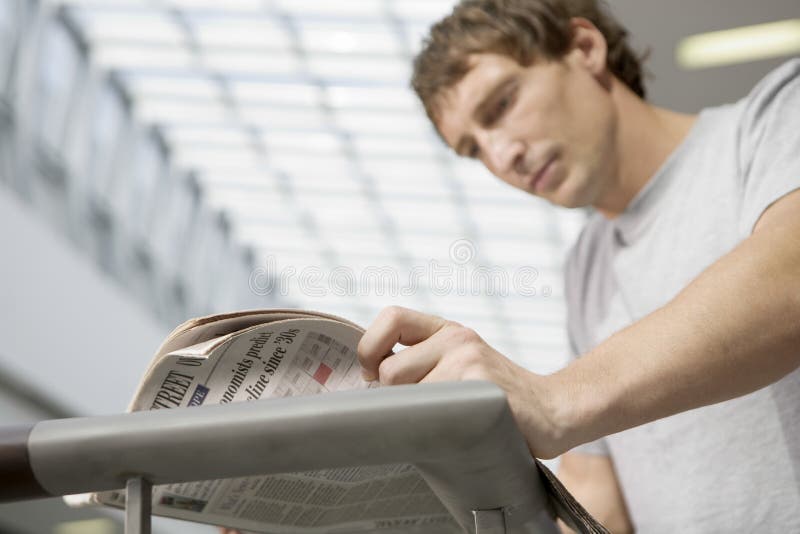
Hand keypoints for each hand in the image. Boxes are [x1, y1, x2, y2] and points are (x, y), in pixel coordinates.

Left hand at [357, 306, 568, 457]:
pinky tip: (457, 432)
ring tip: (444, 423)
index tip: (372, 376)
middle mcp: (457, 340)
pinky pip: (435, 414)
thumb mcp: (460, 363)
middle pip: (389, 372)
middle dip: (394, 401)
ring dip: (418, 418)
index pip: (390, 318)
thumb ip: (420, 362)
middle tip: (419, 413)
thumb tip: (367, 382)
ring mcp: (470, 362)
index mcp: (446, 331)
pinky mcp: (483, 390)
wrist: (554, 409)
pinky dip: (437, 429)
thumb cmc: (497, 396)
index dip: (370, 348)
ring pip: (408, 397)